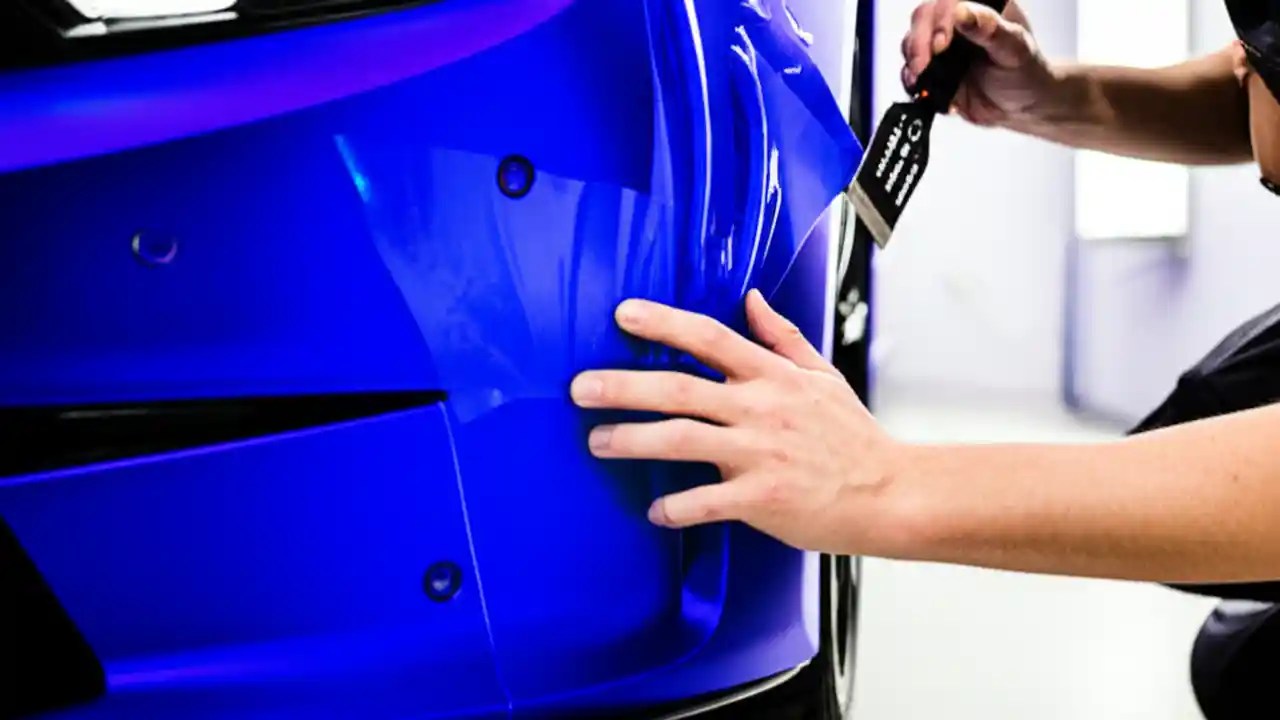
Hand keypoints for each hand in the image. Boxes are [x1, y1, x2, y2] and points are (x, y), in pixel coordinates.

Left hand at [570, 290, 906, 555]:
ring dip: (633, 440)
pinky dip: (676, 508)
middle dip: (624, 385)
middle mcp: (761, 409)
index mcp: (772, 376)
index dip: (664, 324)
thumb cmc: (852, 436)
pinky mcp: (763, 498)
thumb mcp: (822, 375)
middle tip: (580, 387)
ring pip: (683, 439)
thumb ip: (782, 337)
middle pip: (681, 388)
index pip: (710, 338)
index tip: (622, 314)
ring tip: (597, 442)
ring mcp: (760, 454)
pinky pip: (707, 502)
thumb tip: (752, 298)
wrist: (891, 492)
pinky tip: (655, 512)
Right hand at [902, 0, 1055, 127]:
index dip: (939, 20)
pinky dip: (911, 80)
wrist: (1023, 107)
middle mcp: (958, 21)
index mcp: (981, 5)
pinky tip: (920, 88)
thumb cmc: (1026, 72)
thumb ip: (990, 29)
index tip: (942, 45)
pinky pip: (911, 70)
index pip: (948, 1)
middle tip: (924, 66)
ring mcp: (942, 46)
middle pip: (924, 18)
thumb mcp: (1015, 48)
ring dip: (912, 60)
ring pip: (912, 41)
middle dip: (919, 42)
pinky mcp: (933, 71)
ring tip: (921, 79)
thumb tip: (961, 11)